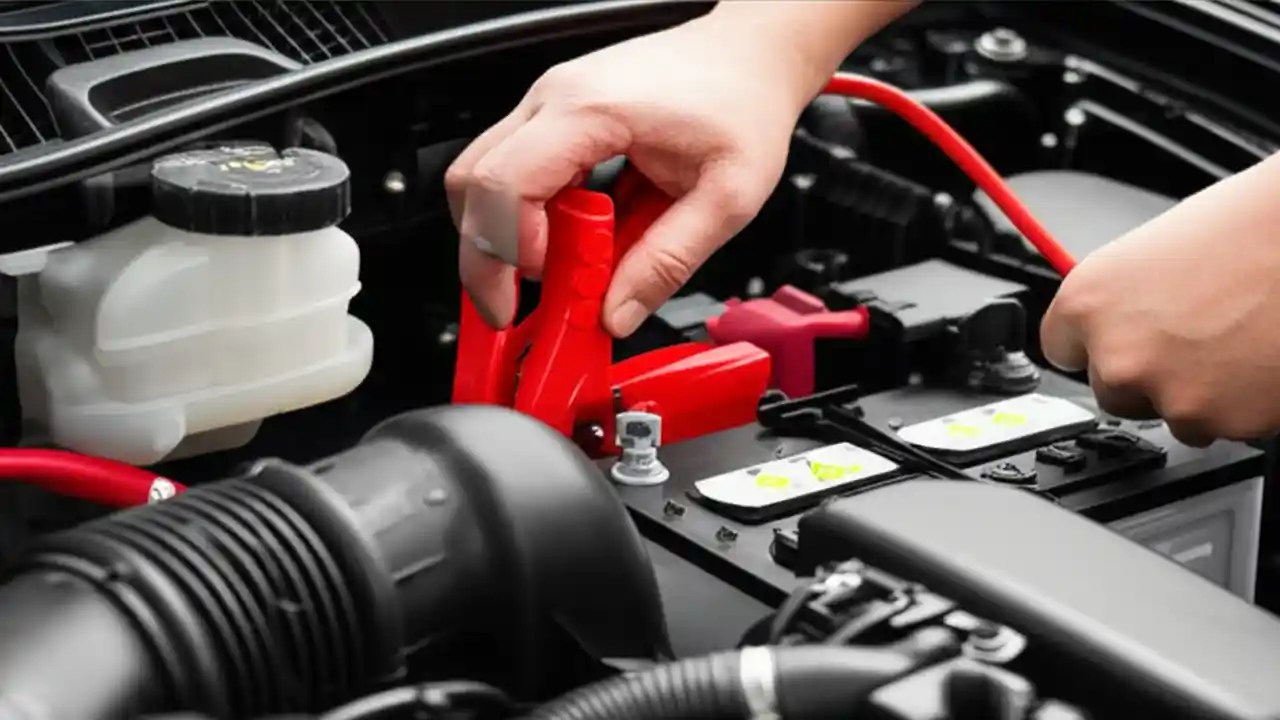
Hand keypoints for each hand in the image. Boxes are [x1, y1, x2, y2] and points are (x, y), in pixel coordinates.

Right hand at [444, 17, 812, 336]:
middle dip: (487, 256)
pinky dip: (533, 218)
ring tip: (564, 271)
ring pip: (484, 179)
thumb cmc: (742, 100)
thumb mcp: (728, 198)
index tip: (526, 301)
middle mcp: (555, 99)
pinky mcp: (558, 117)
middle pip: (473, 183)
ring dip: (510, 238)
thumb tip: (616, 315)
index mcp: (590, 110)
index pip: (504, 186)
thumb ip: (669, 262)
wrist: (752, 54)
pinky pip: (516, 173)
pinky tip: (578, 239)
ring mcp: (550, 105)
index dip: (505, 254)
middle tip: (519, 305)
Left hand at [1041, 153, 1279, 445]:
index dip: (1098, 343)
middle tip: (1195, 336)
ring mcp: (1165, 394)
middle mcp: (1116, 355)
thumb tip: (1112, 327)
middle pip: (1111, 391)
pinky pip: (1221, 425)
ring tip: (1235, 340)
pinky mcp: (1218, 420)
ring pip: (1169, 413)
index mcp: (1086, 303)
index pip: (1063, 350)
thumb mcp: (1151, 256)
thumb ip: (1121, 304)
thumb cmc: (1246, 230)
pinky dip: (1240, 404)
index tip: (1121, 337)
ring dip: (1196, 391)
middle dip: (1148, 374)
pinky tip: (1257, 359)